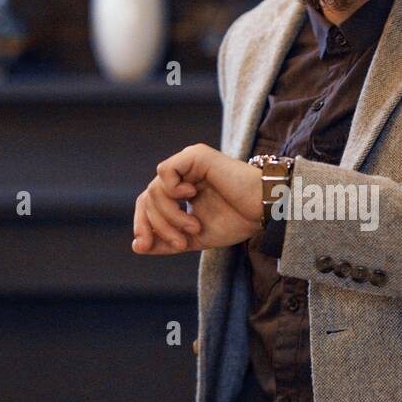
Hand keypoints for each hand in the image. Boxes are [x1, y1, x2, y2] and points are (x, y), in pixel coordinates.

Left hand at [132, 143, 262, 253]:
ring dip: (170, 215)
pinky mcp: (195, 155)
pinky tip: (191, 196)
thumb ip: (167, 242)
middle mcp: (182, 175)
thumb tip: (137, 246)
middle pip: (147, 199)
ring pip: (154, 189)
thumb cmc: (237, 221)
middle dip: (157, 225)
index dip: (142, 225)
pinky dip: (172, 190)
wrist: (264, 210)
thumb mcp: (194, 239)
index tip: (144, 246)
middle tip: (180, 243)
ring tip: (194, 227)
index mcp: (181, 192)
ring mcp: (188, 163)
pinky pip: (165, 171)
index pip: (147, 204)